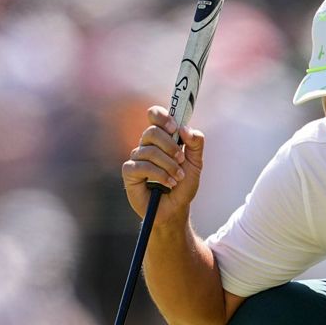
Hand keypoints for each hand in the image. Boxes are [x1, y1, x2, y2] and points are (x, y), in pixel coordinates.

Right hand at [121, 106, 205, 223]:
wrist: (175, 209)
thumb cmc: (183, 185)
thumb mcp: (196, 163)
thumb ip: (196, 144)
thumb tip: (186, 128)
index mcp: (161, 138)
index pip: (154, 115)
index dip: (162, 116)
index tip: (174, 127)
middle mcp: (146, 145)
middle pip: (152, 131)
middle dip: (171, 146)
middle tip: (182, 160)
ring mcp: (136, 158)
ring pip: (150, 151)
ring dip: (169, 165)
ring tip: (177, 178)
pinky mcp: (129, 172)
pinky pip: (142, 166)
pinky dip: (159, 175)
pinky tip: (168, 183)